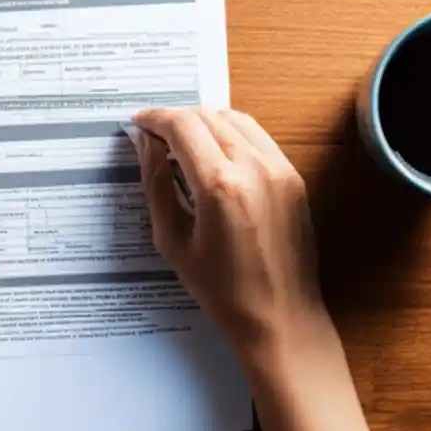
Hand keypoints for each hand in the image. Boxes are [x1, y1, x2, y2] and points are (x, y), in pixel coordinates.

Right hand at [132, 108, 324, 357]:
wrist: (279, 315)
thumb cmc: (221, 288)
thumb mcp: (172, 239)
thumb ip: (156, 184)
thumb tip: (144, 144)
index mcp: (219, 185)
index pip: (181, 126)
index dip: (154, 118)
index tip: (137, 123)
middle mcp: (253, 167)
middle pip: (207, 115)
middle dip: (176, 118)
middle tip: (154, 136)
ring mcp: (279, 168)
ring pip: (234, 118)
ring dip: (204, 121)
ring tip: (182, 143)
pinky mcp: (293, 176)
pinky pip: (257, 136)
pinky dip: (230, 133)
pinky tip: (215, 154)